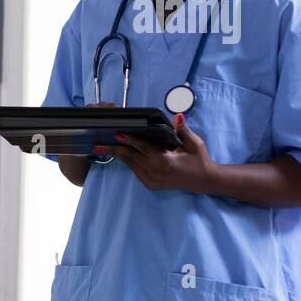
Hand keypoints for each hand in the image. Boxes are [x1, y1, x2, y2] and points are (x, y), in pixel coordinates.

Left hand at [93, 112, 214, 192]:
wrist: (203, 181)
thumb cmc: (199, 159)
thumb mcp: (195, 143)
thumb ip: (183, 130)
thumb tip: (177, 116)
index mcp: (166, 162)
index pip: (144, 148)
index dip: (130, 140)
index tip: (117, 134)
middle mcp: (156, 173)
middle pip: (131, 157)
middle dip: (114, 149)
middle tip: (97, 144)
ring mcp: (151, 180)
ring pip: (130, 164)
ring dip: (117, 155)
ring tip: (101, 148)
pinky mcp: (149, 184)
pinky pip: (134, 170)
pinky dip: (126, 161)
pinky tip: (116, 153)